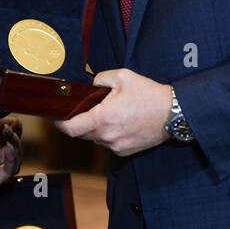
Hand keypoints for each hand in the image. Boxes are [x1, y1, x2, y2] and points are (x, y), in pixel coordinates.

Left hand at [0, 116, 22, 188]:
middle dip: (15, 137)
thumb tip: (17, 121)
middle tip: (10, 127)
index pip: (12, 140)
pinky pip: (9, 172)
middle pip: (15, 150)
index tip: (16, 122)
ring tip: (9, 135)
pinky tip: (8, 148)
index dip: (16, 131)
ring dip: (16, 146)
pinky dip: (12, 159)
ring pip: (15, 161)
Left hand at [54, 68, 172, 156]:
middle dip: (79, 121)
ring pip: (95, 138)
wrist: (173, 114)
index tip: (56, 116)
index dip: (59, 123)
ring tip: (107, 113)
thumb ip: (100, 79)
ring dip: (95, 128)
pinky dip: (107, 134)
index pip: (70, 128)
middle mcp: (107, 136)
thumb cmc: (149, 95)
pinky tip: (119, 122)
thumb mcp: (122, 76)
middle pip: (81, 133)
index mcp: (103, 118)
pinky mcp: (125, 151)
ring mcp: (116, 146)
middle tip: (84, 108)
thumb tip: (91, 86)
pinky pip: (108, 143)